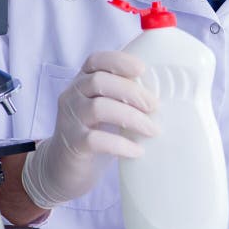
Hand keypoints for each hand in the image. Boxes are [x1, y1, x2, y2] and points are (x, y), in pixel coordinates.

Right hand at [22, 50, 158, 209]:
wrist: (64, 168)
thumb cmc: (95, 132)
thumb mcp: (106, 108)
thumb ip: (123, 95)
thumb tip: (163, 89)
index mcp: (82, 82)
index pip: (95, 60)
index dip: (118, 61)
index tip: (142, 69)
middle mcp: (72, 96)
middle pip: (99, 81)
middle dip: (131, 91)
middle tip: (154, 106)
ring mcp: (69, 119)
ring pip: (99, 108)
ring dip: (131, 117)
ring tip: (152, 130)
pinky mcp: (72, 144)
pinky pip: (96, 140)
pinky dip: (120, 144)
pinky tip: (137, 151)